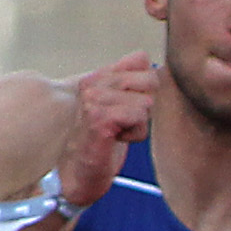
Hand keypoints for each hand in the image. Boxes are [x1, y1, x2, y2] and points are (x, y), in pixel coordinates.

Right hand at [56, 53, 158, 208]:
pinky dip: (134, 134)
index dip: (145, 90)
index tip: (125, 110)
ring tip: (116, 134)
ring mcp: (93, 98)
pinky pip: (139, 117)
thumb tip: (144, 56)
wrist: (80, 173)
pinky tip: (114, 140)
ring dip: (138, 125)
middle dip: (144, 108)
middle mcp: (92, 82)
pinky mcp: (98, 117)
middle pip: (150, 80)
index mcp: (98, 76)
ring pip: (146, 103)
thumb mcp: (119, 105)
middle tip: (121, 124)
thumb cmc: (102, 142)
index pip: (141, 61)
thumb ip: (129, 79)